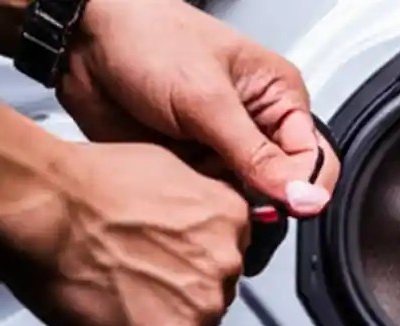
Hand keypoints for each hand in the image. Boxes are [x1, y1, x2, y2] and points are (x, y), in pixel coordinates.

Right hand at [0, 142, 249, 325]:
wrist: (44, 203)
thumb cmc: (79, 187)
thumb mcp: (160, 174)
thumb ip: (184, 212)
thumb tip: (172, 234)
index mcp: (228, 218)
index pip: (220, 269)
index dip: (179, 281)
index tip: (155, 287)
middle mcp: (224, 263)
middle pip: (202, 311)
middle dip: (160, 313)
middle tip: (116, 303)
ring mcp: (200, 305)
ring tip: (96, 322)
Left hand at [58, 0, 339, 215]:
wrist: (84, 45)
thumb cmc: (147, 41)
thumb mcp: (207, 99)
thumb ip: (256, 156)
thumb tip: (304, 197)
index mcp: (279, 99)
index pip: (315, 160)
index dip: (302, 190)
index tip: (278, 206)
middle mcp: (257, 128)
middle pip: (285, 188)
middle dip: (265, 204)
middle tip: (237, 205)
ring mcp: (225, 152)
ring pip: (249, 203)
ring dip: (230, 210)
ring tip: (204, 196)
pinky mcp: (194, 170)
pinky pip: (212, 205)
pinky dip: (201, 210)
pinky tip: (184, 199)